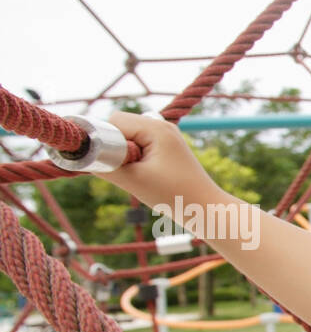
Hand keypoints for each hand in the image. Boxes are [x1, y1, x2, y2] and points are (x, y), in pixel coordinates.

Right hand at [93, 110, 220, 214]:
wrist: (207, 209)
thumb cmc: (174, 196)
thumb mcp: (132, 180)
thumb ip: (105, 165)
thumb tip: (83, 155)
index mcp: (156, 127)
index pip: (114, 122)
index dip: (103, 141)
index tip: (107, 163)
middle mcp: (162, 125)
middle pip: (120, 126)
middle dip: (114, 147)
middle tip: (128, 172)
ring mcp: (166, 135)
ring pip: (128, 136)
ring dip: (125, 154)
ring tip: (141, 175)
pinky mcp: (167, 147)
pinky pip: (139, 145)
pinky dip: (135, 158)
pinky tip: (146, 175)